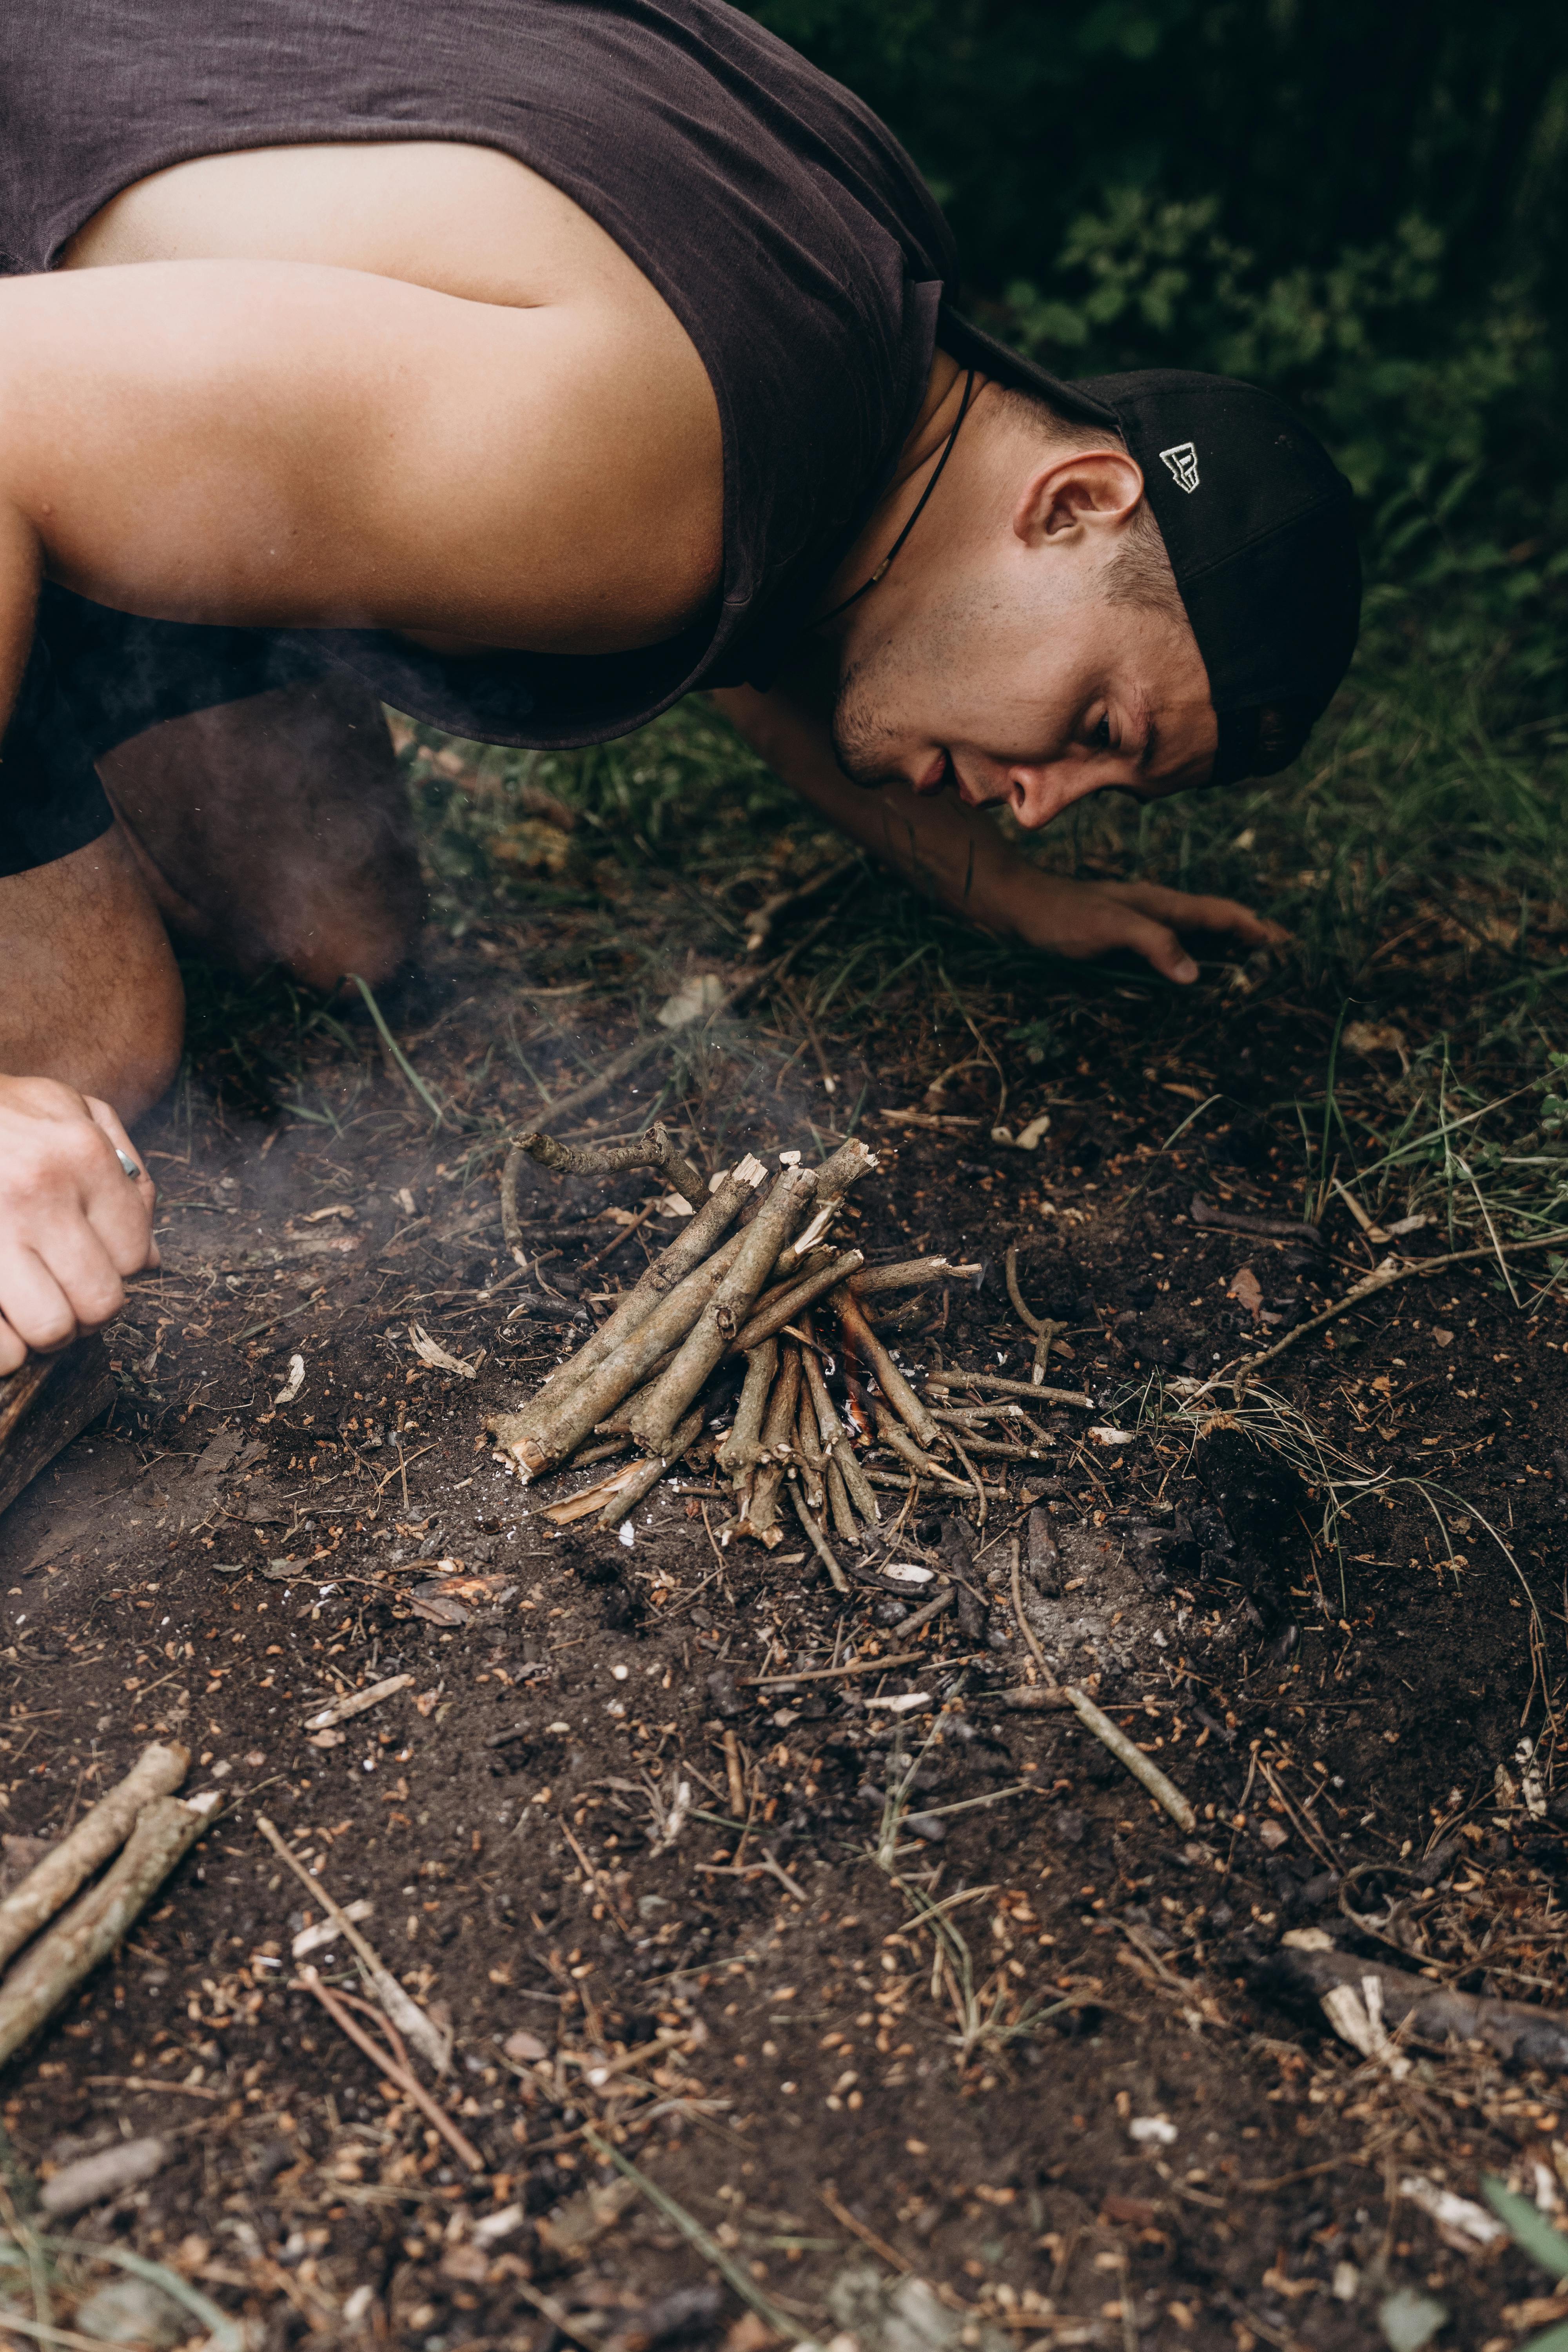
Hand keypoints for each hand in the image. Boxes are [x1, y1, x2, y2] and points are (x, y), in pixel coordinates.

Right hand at [0, 1075, 158, 1373]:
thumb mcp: (67, 1109)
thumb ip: (124, 1174)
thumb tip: (149, 1259)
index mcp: (80, 1154)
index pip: (133, 1255)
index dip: (116, 1268)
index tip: (90, 1258)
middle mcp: (37, 1193)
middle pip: (100, 1303)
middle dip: (86, 1308)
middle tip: (61, 1291)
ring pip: (50, 1330)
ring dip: (43, 1331)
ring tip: (25, 1304)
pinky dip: (5, 1350)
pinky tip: (1, 1323)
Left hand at [1005, 870, 1286, 983]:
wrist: (1016, 909)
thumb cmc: (1062, 916)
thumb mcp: (1112, 929)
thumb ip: (1154, 944)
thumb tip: (1195, 975)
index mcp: (1161, 905)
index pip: (1221, 915)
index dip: (1254, 929)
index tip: (1286, 945)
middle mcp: (1155, 914)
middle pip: (1213, 927)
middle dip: (1247, 943)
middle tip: (1278, 965)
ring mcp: (1138, 928)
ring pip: (1191, 940)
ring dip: (1220, 956)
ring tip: (1245, 977)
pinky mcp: (1120, 943)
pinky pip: (1166, 955)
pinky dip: (1187, 965)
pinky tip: (1187, 983)